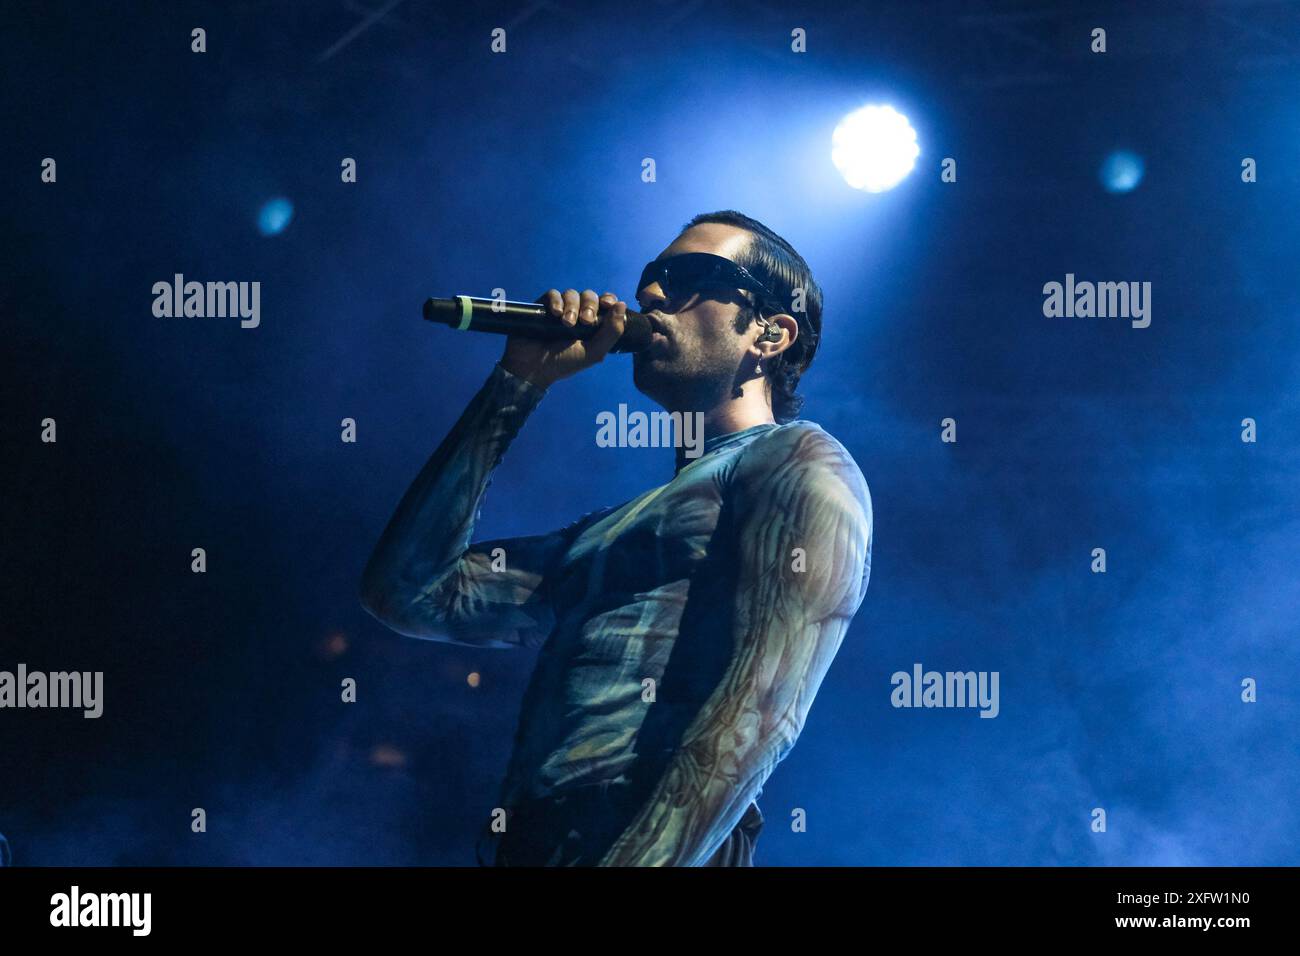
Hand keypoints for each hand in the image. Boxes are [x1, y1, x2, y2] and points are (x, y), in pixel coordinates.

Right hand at [500, 288, 626, 389]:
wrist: (534, 368)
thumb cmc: (565, 363)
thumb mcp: (594, 352)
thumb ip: (612, 332)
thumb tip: (622, 305)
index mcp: (593, 325)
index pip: (604, 304)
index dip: (608, 299)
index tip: (608, 304)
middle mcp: (578, 315)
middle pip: (589, 296)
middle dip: (590, 306)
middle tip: (585, 322)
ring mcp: (560, 310)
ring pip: (572, 293)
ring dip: (572, 306)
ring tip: (567, 323)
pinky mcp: (543, 307)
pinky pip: (553, 294)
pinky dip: (556, 300)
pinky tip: (555, 313)